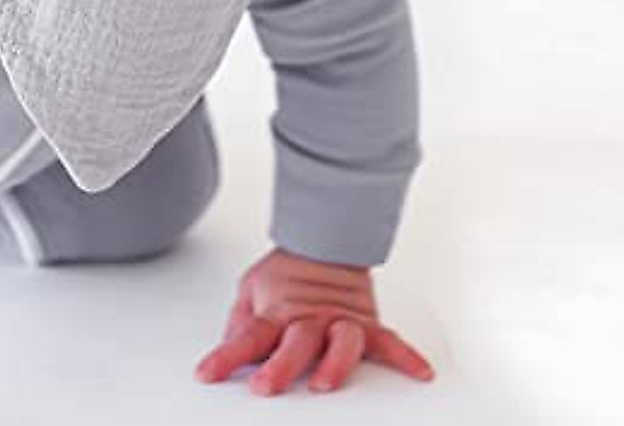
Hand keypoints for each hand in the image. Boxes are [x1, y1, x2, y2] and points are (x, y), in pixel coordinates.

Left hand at [194, 246, 433, 394]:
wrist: (324, 238)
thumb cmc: (287, 272)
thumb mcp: (252, 290)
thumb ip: (242, 323)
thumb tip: (228, 348)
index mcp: (276, 312)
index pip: (247, 336)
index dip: (225, 356)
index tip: (207, 374)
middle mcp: (308, 318)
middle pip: (294, 343)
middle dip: (280, 366)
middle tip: (265, 386)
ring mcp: (339, 320)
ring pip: (340, 343)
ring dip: (333, 364)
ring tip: (326, 384)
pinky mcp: (366, 323)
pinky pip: (389, 341)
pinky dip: (405, 356)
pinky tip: (419, 372)